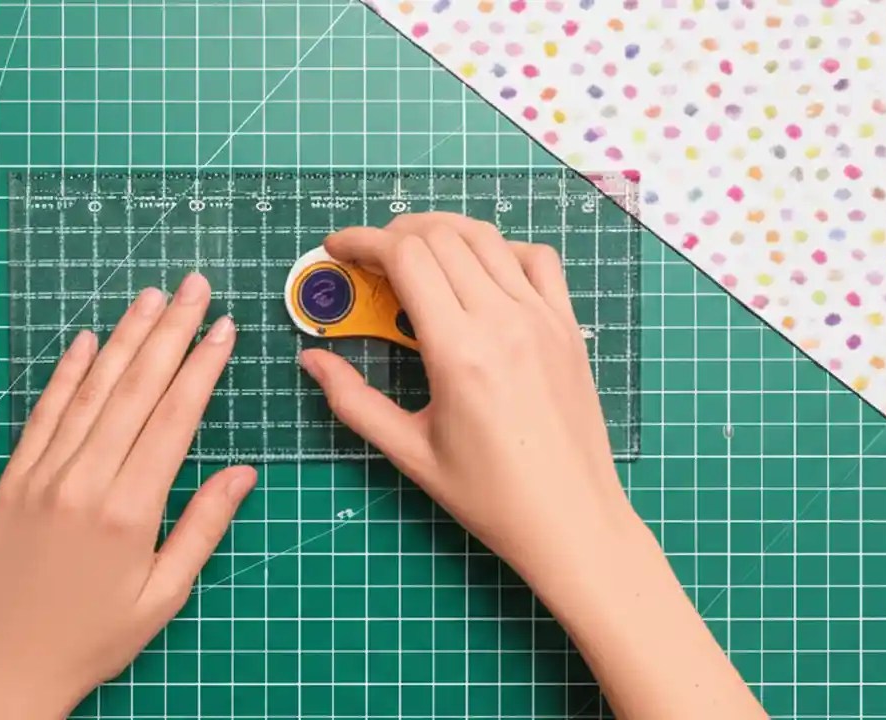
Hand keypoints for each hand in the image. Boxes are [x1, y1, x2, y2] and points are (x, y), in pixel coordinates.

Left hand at [0, 274, 255, 719]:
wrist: (5, 669)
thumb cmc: (95, 638)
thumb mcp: (164, 595)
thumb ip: (203, 527)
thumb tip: (243, 472)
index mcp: (129, 510)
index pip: (174, 417)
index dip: (202, 366)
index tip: (224, 326)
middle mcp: (83, 480)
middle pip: (135, 389)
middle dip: (170, 331)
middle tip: (195, 285)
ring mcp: (42, 474)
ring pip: (90, 390)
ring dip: (123, 338)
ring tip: (150, 296)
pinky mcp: (12, 479)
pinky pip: (43, 414)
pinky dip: (65, 374)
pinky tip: (84, 341)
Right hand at [300, 213, 767, 718]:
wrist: (573, 520)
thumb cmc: (489, 497)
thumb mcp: (410, 453)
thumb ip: (354, 401)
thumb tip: (312, 359)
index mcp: (459, 351)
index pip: (406, 257)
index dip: (362, 241)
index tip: (336, 249)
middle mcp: (503, 321)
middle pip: (441, 237)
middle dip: (393, 233)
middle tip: (367, 258)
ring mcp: (543, 318)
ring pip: (487, 238)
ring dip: (441, 231)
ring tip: (414, 252)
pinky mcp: (568, 326)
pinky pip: (536, 259)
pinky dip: (501, 248)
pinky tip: (480, 271)